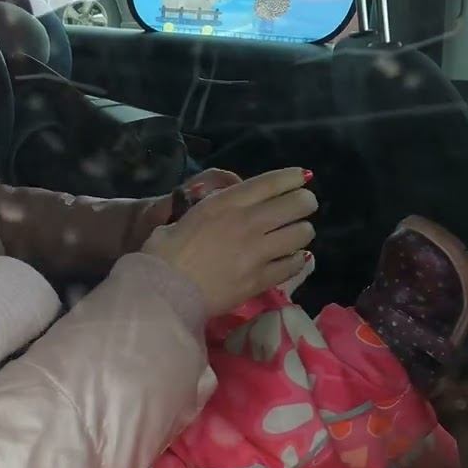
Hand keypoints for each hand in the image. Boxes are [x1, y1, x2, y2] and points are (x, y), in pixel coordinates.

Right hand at [143, 167, 315, 316]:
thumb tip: (227, 209)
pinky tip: (289, 260)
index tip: (302, 177)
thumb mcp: (187, 216)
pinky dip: (295, 261)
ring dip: (300, 232)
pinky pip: (293, 265)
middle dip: (304, 203)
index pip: (272, 182)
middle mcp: (247, 222)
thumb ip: (212, 209)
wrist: (163, 290)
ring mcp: (257, 252)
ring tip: (292, 237)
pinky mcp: (260, 279)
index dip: (293, 177)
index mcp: (226, 203)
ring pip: (302, 233)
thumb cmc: (164, 252)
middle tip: (300, 209)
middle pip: (298, 204)